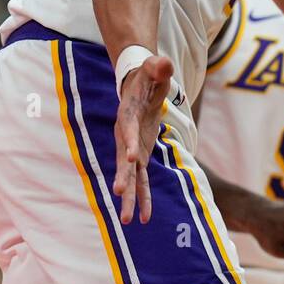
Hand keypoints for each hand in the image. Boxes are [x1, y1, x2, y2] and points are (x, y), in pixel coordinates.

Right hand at [112, 54, 172, 223]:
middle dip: (123, 178)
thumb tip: (163, 63)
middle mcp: (126, 135)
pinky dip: (144, 197)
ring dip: (131, 198)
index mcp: (129, 114)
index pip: (129, 130)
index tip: (132, 158)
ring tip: (128, 221)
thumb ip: (158, 67)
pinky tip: (145, 218)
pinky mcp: (140, 155)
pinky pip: (142, 180)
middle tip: (120, 195)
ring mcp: (132, 147)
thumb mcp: (154, 68)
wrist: (137, 84)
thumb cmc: (147, 75)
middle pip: (124, 159)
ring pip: (131, 177)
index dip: (130, 143)